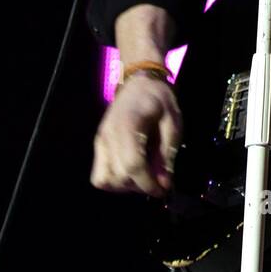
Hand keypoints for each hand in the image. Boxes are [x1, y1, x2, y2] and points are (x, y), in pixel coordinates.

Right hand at [91, 75, 182, 198]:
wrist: (140, 81)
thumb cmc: (159, 99)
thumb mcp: (172, 122)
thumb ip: (167, 154)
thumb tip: (164, 184)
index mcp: (127, 126)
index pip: (132, 165)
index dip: (148, 183)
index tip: (163, 189)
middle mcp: (108, 136)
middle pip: (119, 177)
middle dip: (140, 186)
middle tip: (158, 180)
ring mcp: (100, 141)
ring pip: (105, 180)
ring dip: (126, 186)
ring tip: (144, 176)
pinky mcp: (98, 145)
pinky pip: (99, 175)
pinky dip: (114, 181)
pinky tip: (131, 172)